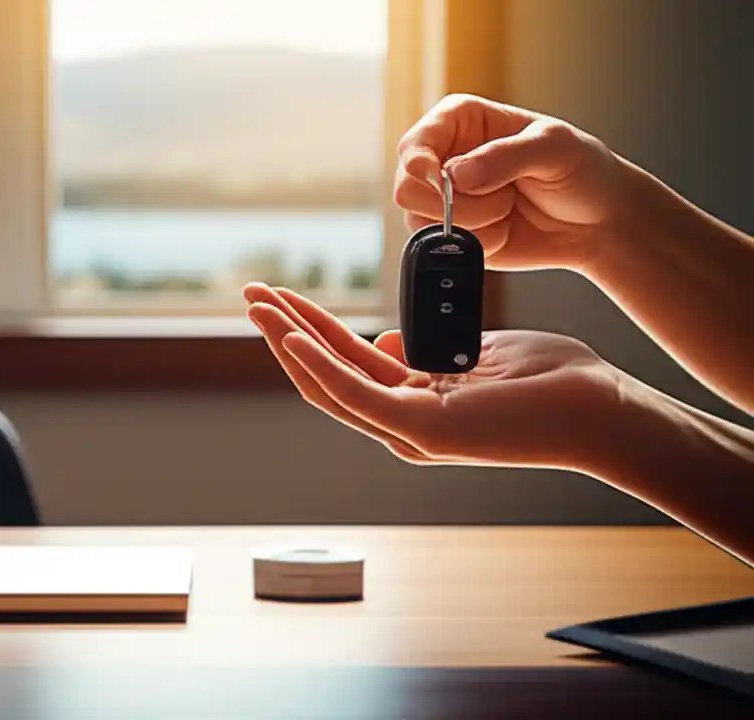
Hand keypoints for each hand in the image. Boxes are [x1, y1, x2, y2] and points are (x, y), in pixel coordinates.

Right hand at [243, 283, 622, 470]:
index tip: (282, 297)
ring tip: (259, 306)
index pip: (345, 364)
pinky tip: (293, 336)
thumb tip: (385, 341)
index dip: (309, 328)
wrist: (600, 409)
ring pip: (328, 384)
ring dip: (289, 342)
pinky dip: (318, 364)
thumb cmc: (551, 382)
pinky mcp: (423, 428)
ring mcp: (409, 430)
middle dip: (284, 331)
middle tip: (251, 295)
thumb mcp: (473, 356)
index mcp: (413, 405)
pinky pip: (355, 392)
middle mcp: (401, 423)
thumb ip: (424, 352)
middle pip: (325, 373)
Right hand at [396, 94, 632, 271]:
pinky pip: (442, 249)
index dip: (420, 165)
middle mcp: (444, 159)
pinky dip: (478, 246)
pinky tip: (504, 231)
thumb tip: (457, 175)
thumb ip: (506, 155)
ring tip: (507, 210)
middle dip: (455, 204)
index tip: (445, 180)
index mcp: (460, 122)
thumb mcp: (554, 147)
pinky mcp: (452, 236)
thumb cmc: (581, 171)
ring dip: (472, 225)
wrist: (598, 221)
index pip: (414, 143)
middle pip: (407, 189)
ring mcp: (444, 201)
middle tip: (500, 199)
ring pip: (420, 223)